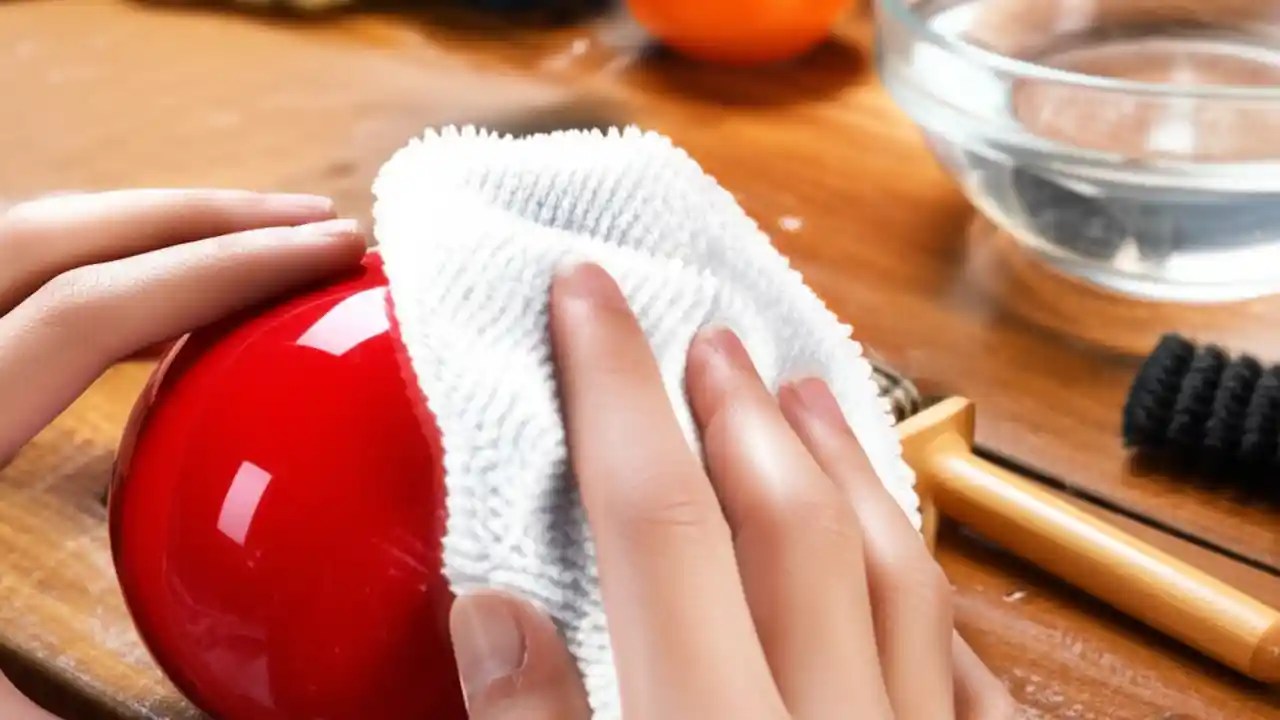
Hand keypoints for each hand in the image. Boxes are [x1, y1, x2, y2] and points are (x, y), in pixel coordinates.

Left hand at [0, 188, 365, 716]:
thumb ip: (59, 703)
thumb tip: (234, 715)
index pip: (84, 314)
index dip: (219, 271)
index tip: (328, 257)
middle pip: (53, 235)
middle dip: (201, 217)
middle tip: (318, 226)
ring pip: (19, 240)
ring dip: (148, 228)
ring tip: (254, 243)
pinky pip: (6, 287)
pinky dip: (96, 272)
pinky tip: (156, 305)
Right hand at [448, 262, 1017, 718]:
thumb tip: (493, 611)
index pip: (660, 521)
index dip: (616, 391)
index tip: (587, 295)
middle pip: (794, 525)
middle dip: (743, 411)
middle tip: (709, 338)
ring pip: (898, 579)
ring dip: (847, 469)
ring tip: (812, 398)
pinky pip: (972, 677)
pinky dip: (933, 601)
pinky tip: (908, 556)